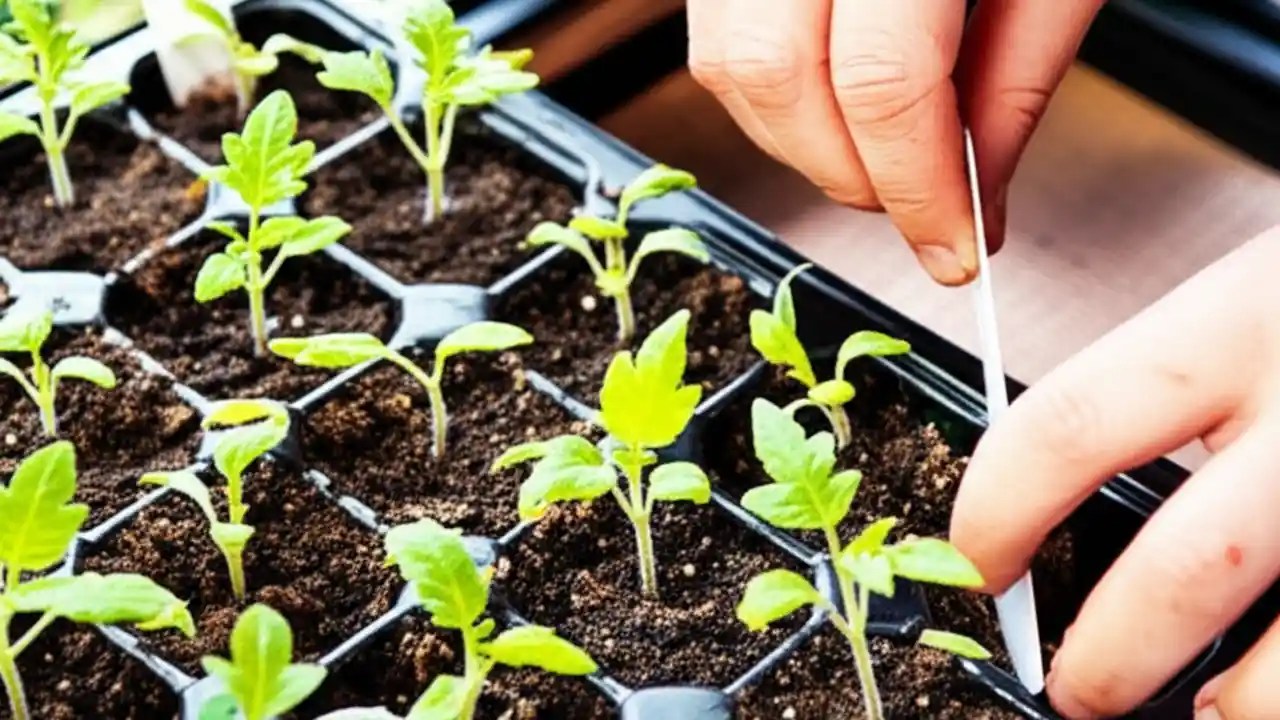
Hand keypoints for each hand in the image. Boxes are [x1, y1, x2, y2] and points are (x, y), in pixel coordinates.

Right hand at [686, 1, 1104, 284]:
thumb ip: (1018, 81)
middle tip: (917, 205)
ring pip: (727, 62)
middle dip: (848, 175)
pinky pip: (718, 32)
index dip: (914, 189)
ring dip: (803, 141)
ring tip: (881, 150)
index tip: (953, 249)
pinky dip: (776, 91)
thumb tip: (972, 196)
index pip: (880, 80)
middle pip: (775, 77)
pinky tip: (836, 97)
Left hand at [950, 228, 1279, 717]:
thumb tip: (1058, 489)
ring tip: (1205, 714)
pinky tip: (1275, 690)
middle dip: (1111, 658)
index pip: (1068, 426)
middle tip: (1074, 691)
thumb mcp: (1255, 294)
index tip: (974, 563)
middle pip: (1188, 571)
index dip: (997, 513)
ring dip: (1239, 706)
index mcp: (1239, 319)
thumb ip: (1175, 376)